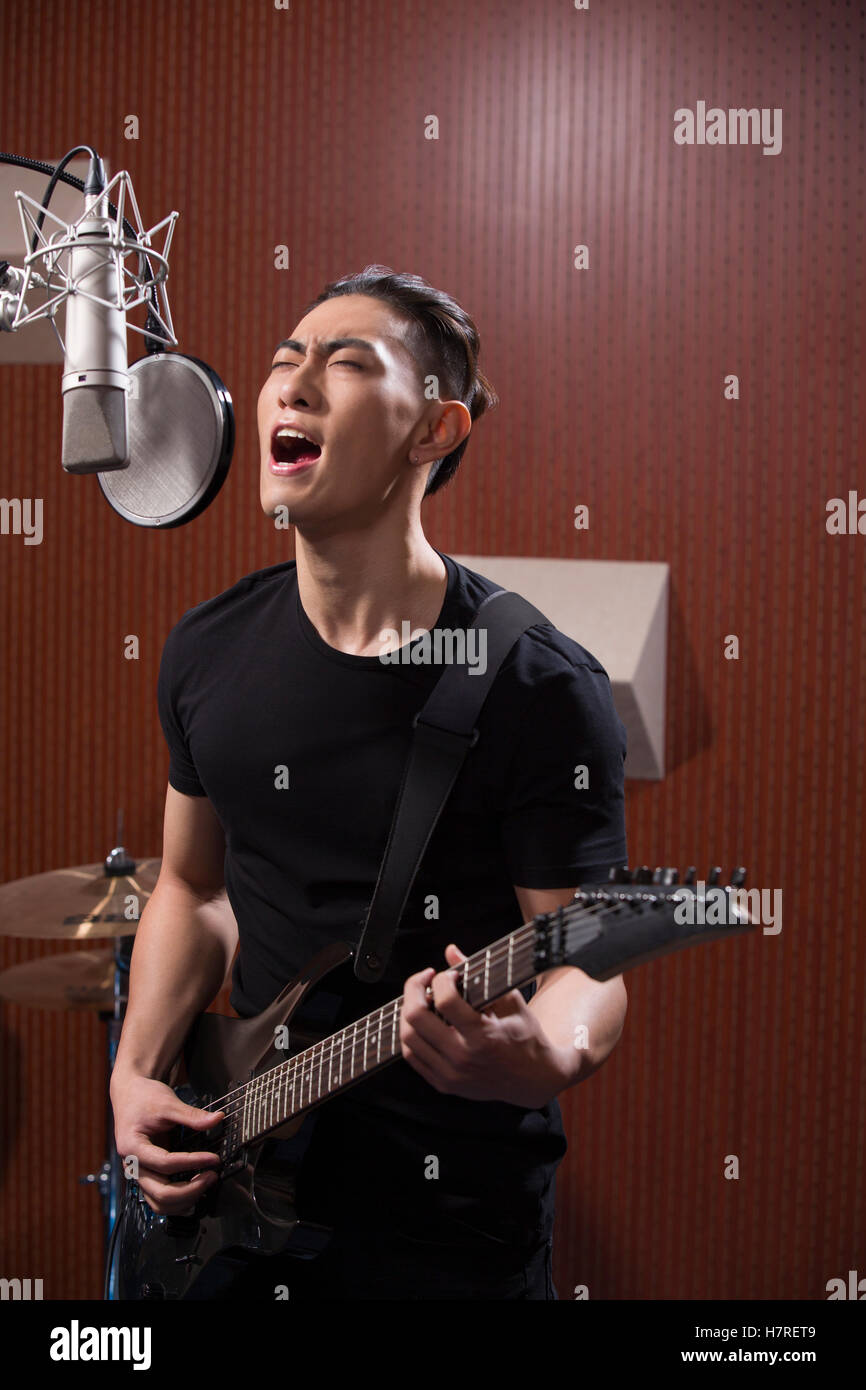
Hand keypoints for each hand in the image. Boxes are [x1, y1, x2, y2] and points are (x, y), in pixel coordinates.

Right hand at [111, 1070, 223, 1214]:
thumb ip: (192, 1115)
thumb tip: (217, 1119)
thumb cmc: (144, 1098)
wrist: (130, 1095)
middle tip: (212, 1176)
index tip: (213, 1158)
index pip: (166, 1163)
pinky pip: (158, 1199)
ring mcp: (138, 1173)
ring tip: (205, 1184)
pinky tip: (195, 1192)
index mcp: (133, 1147)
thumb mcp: (168, 1103)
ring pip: (159, 1203)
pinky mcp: (146, 1175)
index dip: (192, 1162)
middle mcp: (132, 1166)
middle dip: (190, 1189)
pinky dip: (177, 1201)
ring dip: (184, 1200)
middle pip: (161, 1192)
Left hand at [399, 943, 569, 1107]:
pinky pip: (411, 1056)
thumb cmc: (526, 1038)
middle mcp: (462, 1057)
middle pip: (416, 1018)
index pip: (445, 1001)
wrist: (534, 1080)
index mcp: (483, 1036)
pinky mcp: (443, 1084)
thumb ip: (479, 975)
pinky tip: (422, 1022)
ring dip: (410, 1011)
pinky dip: (410, 1035)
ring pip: (408, 1037)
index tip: (449, 975)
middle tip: (425, 980)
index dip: (441, 979)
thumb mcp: (511, 1002)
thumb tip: (451, 951)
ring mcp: (450, 1074)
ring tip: (422, 1000)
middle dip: (414, 989)